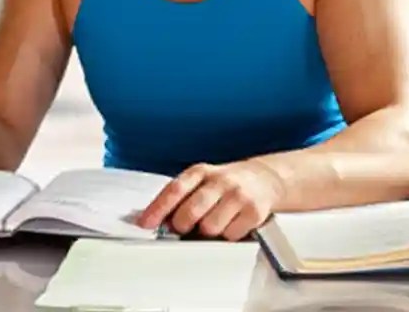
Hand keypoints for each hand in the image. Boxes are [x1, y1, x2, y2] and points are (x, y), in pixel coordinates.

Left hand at [136, 160, 284, 240]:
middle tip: (185, 226)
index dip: (158, 208)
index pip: (175, 190)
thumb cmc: (224, 184)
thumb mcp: (200, 181)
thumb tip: (151, 219)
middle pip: (191, 212)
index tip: (145, 223)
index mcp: (200, 172)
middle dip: (182, 225)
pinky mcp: (254, 212)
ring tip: (212, 222)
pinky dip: (226, 236)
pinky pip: (230, 236)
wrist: (263, 179)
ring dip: (207, 232)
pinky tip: (229, 224)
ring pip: (210, 228)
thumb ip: (178, 197)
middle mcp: (220, 181)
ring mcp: (238, 195)